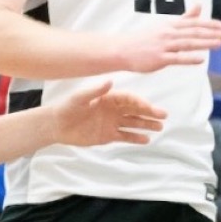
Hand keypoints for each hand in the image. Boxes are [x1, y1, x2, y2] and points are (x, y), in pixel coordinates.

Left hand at [51, 80, 166, 145]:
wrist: (57, 126)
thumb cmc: (67, 108)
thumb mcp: (79, 98)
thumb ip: (95, 90)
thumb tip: (110, 81)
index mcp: (109, 98)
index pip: (129, 99)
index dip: (141, 103)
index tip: (151, 108)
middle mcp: (113, 109)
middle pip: (135, 110)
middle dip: (149, 113)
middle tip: (163, 116)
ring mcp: (112, 122)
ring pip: (133, 123)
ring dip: (146, 124)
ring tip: (159, 127)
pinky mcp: (108, 135)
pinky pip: (125, 136)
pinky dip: (135, 138)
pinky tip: (147, 140)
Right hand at [113, 5, 220, 72]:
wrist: (122, 49)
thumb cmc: (144, 39)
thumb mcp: (165, 25)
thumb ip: (184, 18)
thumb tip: (199, 6)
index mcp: (171, 25)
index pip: (193, 23)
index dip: (209, 24)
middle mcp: (168, 33)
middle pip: (194, 32)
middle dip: (212, 33)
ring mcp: (164, 46)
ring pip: (188, 43)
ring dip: (204, 43)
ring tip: (219, 44)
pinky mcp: (159, 58)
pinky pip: (177, 58)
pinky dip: (189, 58)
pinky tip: (201, 59)